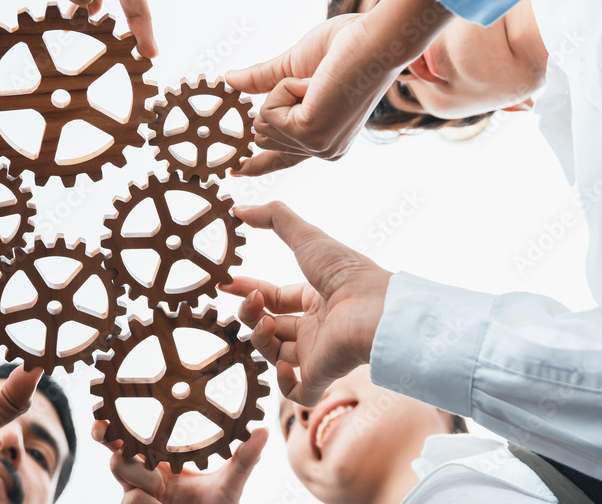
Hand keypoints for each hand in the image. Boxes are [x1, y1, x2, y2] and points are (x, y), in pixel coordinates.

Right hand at [93, 420, 266, 503]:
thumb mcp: (230, 485)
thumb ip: (244, 460)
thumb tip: (264, 431)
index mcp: (157, 463)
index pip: (126, 441)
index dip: (108, 429)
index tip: (102, 419)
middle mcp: (142, 480)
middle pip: (116, 457)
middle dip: (118, 451)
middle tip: (132, 454)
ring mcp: (136, 498)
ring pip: (123, 481)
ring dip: (143, 482)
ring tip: (163, 491)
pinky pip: (131, 502)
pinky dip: (147, 502)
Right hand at [219, 202, 389, 405]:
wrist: (376, 311)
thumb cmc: (348, 273)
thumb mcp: (306, 237)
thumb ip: (274, 217)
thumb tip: (239, 209)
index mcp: (316, 297)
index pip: (274, 298)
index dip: (249, 290)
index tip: (225, 283)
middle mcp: (316, 326)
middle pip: (270, 326)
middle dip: (250, 313)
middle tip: (247, 299)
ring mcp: (318, 353)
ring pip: (274, 355)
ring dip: (259, 338)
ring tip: (263, 321)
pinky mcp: (321, 377)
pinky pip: (296, 392)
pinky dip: (282, 381)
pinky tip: (280, 363)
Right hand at [225, 14, 365, 175]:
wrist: (373, 40)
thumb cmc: (346, 46)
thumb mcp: (293, 69)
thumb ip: (262, 81)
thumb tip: (229, 79)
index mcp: (325, 140)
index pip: (283, 161)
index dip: (257, 165)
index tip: (236, 170)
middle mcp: (323, 150)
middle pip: (263, 136)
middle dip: (274, 102)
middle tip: (309, 83)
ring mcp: (317, 146)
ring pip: (262, 123)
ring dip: (281, 92)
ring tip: (315, 82)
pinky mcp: (309, 134)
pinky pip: (268, 112)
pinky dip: (284, 89)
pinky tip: (313, 84)